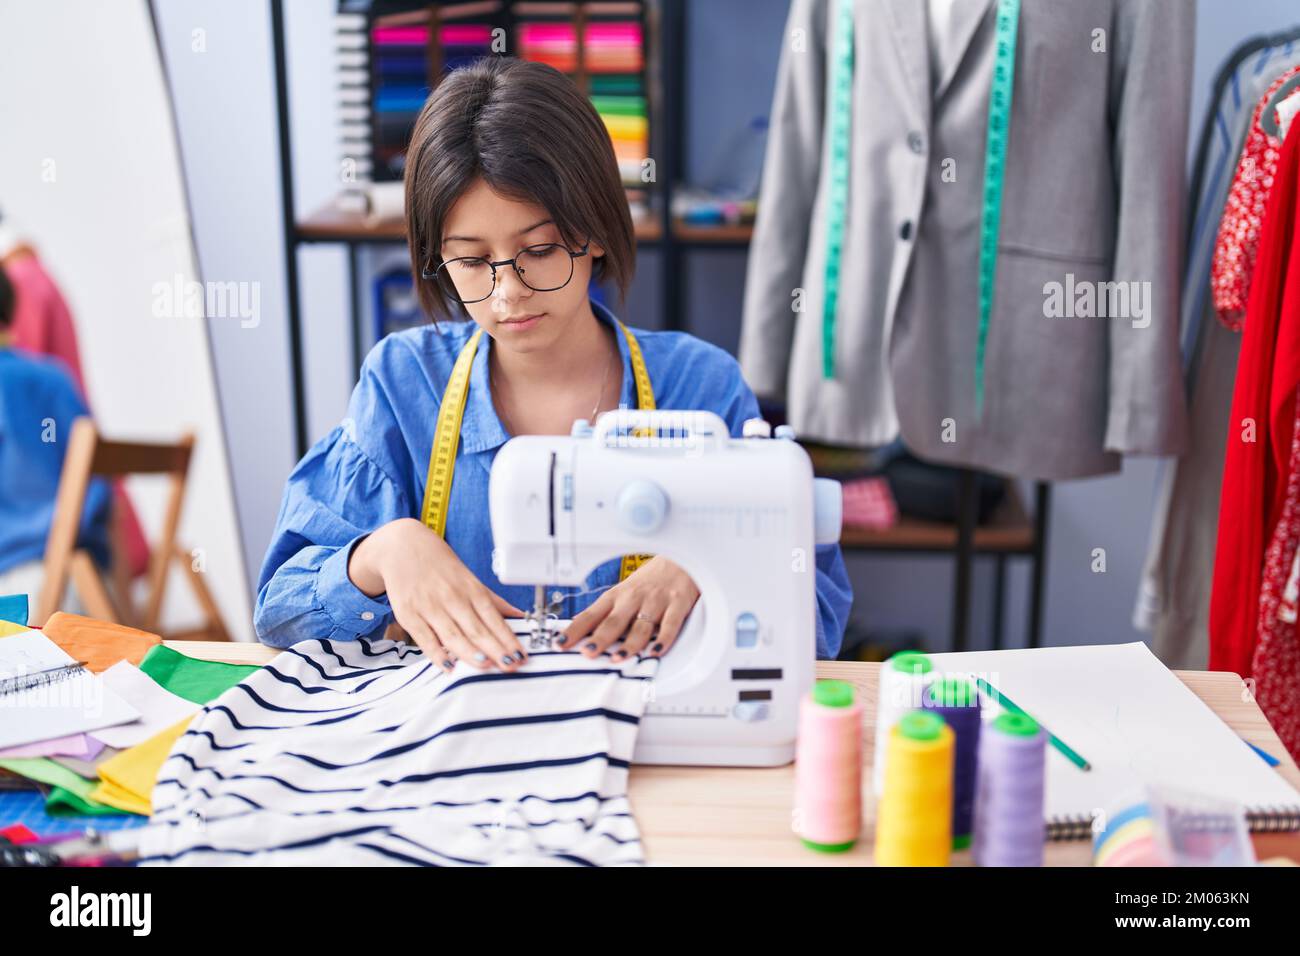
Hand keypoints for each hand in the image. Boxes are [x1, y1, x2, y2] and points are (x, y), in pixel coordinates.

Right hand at [349, 518, 527, 672]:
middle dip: (495, 649)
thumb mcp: (469, 578)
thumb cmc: (439, 565)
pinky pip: (425, 639)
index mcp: (470, 589)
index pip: (494, 618)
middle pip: (477, 629)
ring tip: (487, 666)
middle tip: (510, 665)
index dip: (508, 638)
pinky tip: (449, 666)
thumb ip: (493, 600)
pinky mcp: (409, 615)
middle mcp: (452, 598)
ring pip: (453, 636)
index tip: (520, 655)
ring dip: (470, 653)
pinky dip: (437, 654)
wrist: (402, 547)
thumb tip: (519, 615)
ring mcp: (429, 607)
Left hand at [557, 556, 699, 660]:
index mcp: (616, 596)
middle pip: (613, 621)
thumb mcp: (623, 592)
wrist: (680, 559)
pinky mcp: (677, 605)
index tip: (560, 643)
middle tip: (588, 653)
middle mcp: (633, 598)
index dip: (574, 630)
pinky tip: (656, 652)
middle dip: (600, 638)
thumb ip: (606, 612)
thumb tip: (581, 630)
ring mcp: (656, 601)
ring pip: (641, 626)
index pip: (590, 615)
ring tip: (618, 658)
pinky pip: (670, 625)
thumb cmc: (648, 581)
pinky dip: (663, 640)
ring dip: (630, 644)